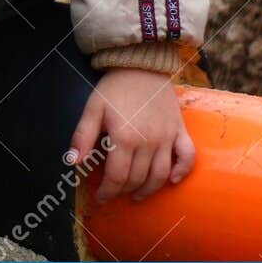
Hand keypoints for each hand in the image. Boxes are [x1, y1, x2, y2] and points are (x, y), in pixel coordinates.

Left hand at [68, 67, 196, 203]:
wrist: (142, 65)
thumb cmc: (114, 88)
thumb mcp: (92, 109)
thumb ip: (82, 137)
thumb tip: (74, 163)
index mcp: (124, 138)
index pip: (117, 177)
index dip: (107, 191)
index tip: (100, 198)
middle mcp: (148, 142)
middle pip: (138, 178)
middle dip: (123, 191)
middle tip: (114, 194)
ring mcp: (167, 137)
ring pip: (160, 174)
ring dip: (149, 189)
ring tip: (136, 195)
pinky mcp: (180, 131)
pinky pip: (187, 157)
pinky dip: (182, 171)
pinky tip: (172, 180)